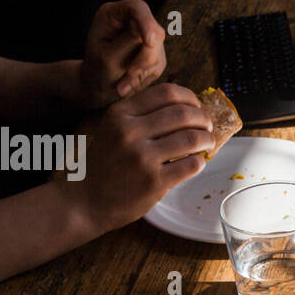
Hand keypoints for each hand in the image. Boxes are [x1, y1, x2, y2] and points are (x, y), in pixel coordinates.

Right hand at [67, 84, 213, 232]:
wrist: (86, 202)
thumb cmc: (105, 165)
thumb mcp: (112, 130)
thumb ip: (140, 116)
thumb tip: (186, 106)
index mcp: (120, 114)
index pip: (166, 93)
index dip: (190, 98)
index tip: (197, 107)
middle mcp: (129, 132)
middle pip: (183, 114)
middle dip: (203, 119)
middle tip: (207, 127)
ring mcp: (141, 157)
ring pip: (191, 138)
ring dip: (207, 140)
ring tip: (208, 143)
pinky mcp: (154, 182)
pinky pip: (191, 165)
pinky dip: (201, 161)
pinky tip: (197, 162)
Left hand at [78, 0, 166, 108]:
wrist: (98, 88)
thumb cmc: (97, 72)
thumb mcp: (108, 57)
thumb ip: (127, 42)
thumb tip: (149, 31)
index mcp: (113, 14)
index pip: (137, 8)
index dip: (147, 23)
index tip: (149, 42)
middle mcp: (131, 20)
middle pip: (153, 30)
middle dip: (145, 56)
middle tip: (130, 74)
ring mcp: (144, 36)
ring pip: (158, 49)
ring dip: (144, 69)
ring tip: (124, 84)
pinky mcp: (154, 52)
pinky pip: (159, 62)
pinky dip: (147, 75)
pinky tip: (130, 83)